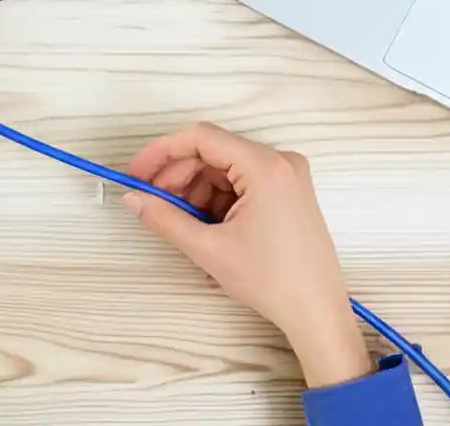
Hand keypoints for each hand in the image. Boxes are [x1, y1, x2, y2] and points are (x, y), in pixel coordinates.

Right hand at [122, 123, 370, 387]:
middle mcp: (279, 162)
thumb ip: (165, 219)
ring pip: (224, 172)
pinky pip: (241, 186)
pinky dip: (217, 203)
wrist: (316, 311)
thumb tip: (133, 199)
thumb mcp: (209, 249)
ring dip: (196, 194)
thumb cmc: (271, 280)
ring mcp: (286, 177)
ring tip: (182, 228)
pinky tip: (205, 231)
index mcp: (264, 166)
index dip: (162, 152)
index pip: (201, 138)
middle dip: (178, 178)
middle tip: (151, 204)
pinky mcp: (287, 194)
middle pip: (212, 154)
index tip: (135, 174)